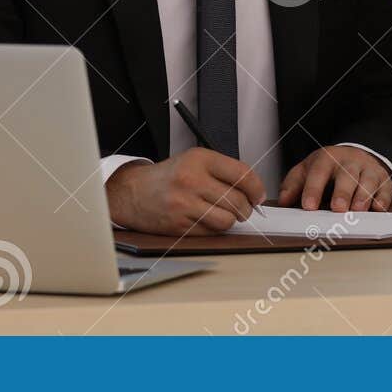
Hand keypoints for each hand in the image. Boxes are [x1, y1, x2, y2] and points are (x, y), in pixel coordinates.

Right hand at [105, 148, 264, 234]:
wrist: (133, 193)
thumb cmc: (168, 177)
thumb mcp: (195, 160)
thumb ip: (223, 171)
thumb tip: (255, 191)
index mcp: (200, 159)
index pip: (242, 174)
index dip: (257, 188)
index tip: (259, 196)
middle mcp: (192, 180)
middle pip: (237, 200)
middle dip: (246, 208)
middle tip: (244, 209)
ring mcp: (185, 204)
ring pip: (227, 220)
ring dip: (231, 220)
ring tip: (225, 215)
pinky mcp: (179, 225)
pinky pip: (211, 232)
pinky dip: (215, 229)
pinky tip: (208, 220)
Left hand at [279, 146, 391, 212]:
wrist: (356, 154)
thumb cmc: (329, 167)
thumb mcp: (307, 169)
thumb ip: (293, 184)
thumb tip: (284, 202)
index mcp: (327, 158)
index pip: (319, 172)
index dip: (313, 189)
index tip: (308, 206)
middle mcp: (349, 162)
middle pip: (347, 174)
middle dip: (343, 191)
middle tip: (338, 208)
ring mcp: (368, 169)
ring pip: (368, 180)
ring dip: (363, 196)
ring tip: (357, 210)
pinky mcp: (383, 179)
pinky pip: (385, 189)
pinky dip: (382, 199)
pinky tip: (378, 208)